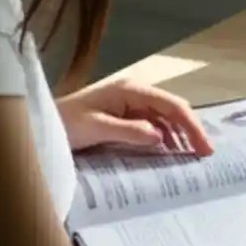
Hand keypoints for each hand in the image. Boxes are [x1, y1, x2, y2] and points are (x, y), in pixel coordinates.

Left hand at [57, 78, 214, 155]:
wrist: (41, 123)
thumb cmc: (65, 123)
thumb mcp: (96, 128)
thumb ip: (129, 131)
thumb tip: (160, 138)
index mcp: (130, 90)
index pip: (171, 105)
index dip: (191, 126)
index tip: (204, 148)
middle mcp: (135, 93)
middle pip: (174, 109)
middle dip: (191, 130)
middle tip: (204, 155)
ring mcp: (132, 104)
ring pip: (167, 118)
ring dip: (181, 135)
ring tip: (192, 155)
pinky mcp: (127, 116)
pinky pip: (155, 125)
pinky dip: (167, 138)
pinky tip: (172, 151)